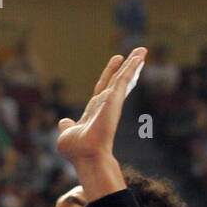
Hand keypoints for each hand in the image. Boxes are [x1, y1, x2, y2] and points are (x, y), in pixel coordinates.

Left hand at [57, 48, 146, 166]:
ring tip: (142, 50)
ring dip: (133, 63)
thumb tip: (64, 122)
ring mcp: (111, 102)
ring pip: (122, 77)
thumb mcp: (67, 134)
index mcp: (95, 110)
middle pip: (116, 80)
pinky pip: (124, 79)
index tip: (117, 62)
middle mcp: (105, 104)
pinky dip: (131, 67)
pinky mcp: (115, 99)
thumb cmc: (77, 151)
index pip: (103, 88)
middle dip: (127, 67)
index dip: (109, 75)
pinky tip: (139, 57)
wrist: (85, 155)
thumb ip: (67, 126)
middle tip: (138, 53)